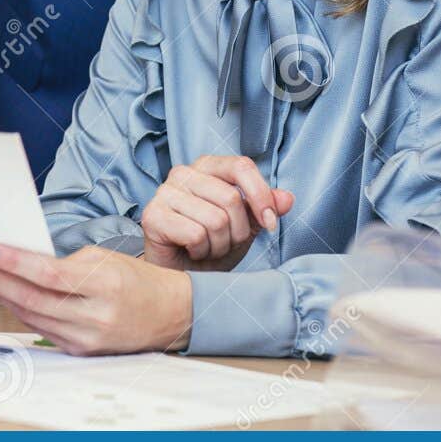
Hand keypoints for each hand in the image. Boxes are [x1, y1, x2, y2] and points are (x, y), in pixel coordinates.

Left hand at [0, 242, 192, 355]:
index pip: (48, 274)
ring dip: (1, 294)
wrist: (170, 314)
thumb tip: (19, 260)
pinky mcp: (81, 350)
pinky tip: (4, 294)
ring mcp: (87, 339)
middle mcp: (95, 317)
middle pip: (33, 299)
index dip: (12, 263)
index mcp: (105, 286)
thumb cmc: (136, 280)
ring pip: (32, 316)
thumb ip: (64, 261)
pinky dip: (19, 309)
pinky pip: (41, 328)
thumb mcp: (104, 258)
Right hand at [141, 155, 293, 271]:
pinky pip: (195, 234)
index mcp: (207, 167)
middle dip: (238, 231)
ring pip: (215, 220)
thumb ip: (265, 209)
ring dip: (219, 245)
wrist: (181, 275)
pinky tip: (192, 251)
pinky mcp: (153, 216)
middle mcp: (183, 173)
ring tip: (208, 248)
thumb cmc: (212, 245)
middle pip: (230, 198)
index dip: (261, 196)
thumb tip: (287, 198)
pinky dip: (202, 251)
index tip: (269, 224)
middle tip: (225, 242)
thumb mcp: (246, 226)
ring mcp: (164, 192)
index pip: (241, 166)